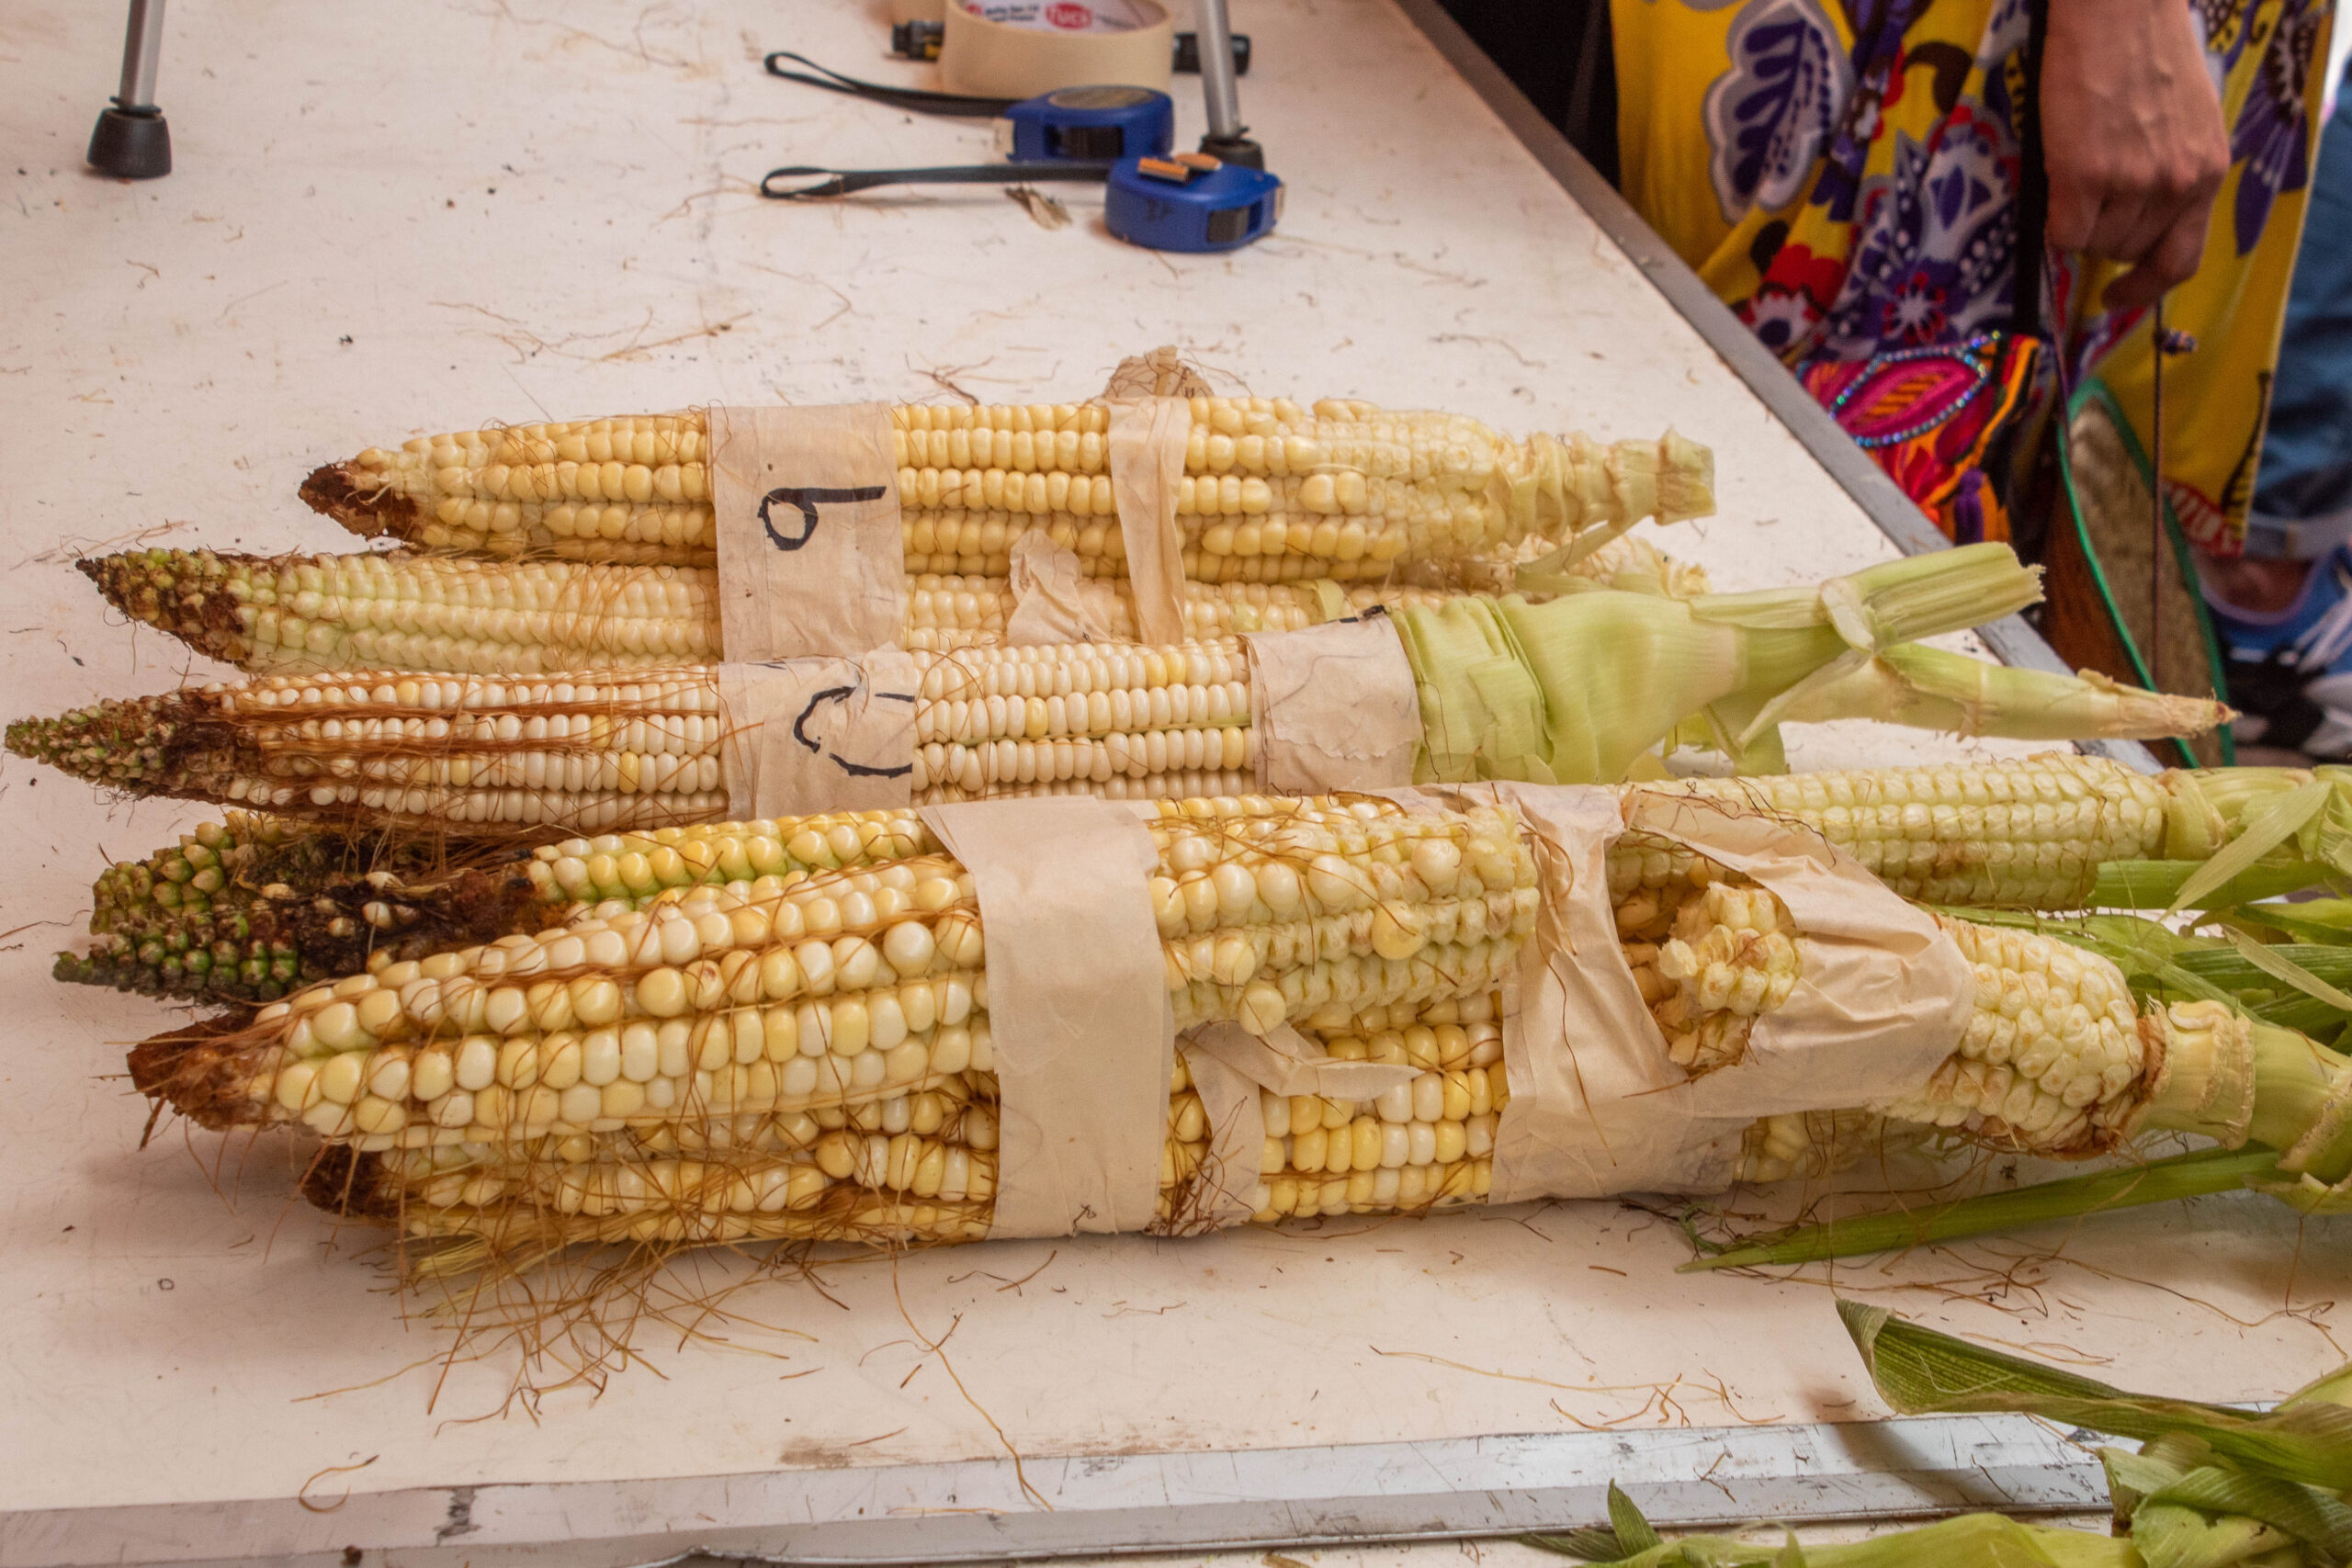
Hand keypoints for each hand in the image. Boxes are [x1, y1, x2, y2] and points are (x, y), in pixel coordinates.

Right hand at [2040, 0, 2228, 311]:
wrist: (2118, 10)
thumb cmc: (2147, 52)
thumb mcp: (2185, 120)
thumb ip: (2172, 171)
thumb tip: (2136, 219)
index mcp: (2207, 171)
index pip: (2182, 258)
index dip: (2145, 287)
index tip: (2117, 295)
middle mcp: (2176, 184)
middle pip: (2125, 250)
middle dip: (2102, 234)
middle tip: (2086, 198)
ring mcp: (2132, 182)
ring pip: (2091, 244)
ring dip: (2076, 223)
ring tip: (2074, 175)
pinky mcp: (2085, 176)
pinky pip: (2061, 233)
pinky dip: (2051, 222)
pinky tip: (2055, 185)